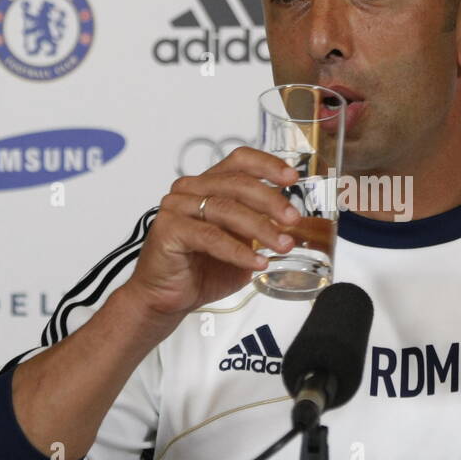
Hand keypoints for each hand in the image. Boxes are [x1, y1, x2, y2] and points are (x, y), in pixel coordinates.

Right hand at [125, 147, 300, 320]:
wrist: (167, 298)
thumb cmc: (200, 271)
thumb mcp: (241, 245)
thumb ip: (261, 229)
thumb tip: (293, 226)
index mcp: (209, 185)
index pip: (239, 161)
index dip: (267, 165)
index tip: (292, 178)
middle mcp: (191, 190)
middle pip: (237, 183)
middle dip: (271, 201)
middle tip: (293, 219)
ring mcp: (177, 207)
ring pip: (226, 209)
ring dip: (260, 228)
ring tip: (282, 245)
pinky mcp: (169, 229)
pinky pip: (211, 236)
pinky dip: (238, 251)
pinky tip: (257, 262)